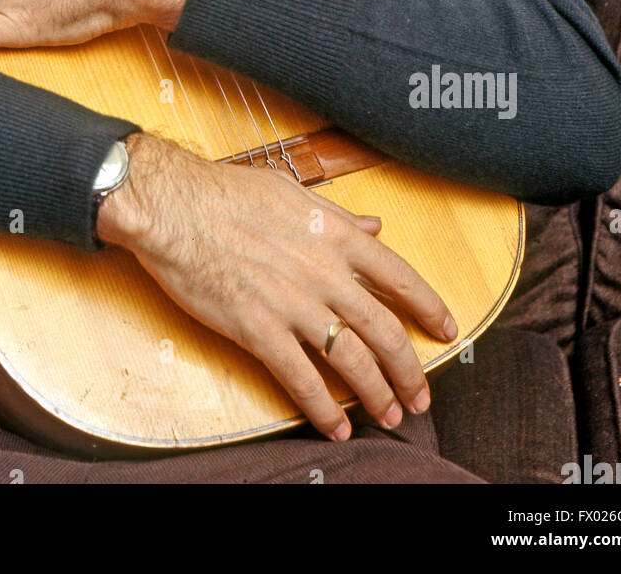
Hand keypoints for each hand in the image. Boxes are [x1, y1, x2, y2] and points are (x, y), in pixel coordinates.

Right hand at [98, 133, 457, 440]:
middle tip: (421, 395)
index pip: (399, 277)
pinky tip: (337, 426)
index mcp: (335, 235)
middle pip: (384, 331)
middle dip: (410, 370)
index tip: (446, 329)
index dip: (429, 307)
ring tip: (389, 415)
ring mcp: (293, 303)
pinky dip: (324, 408)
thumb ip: (338, 216)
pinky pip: (301, 378)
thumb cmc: (226, 193)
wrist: (174, 205)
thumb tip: (374, 226)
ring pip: (352, 360)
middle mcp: (324, 272)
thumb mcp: (292, 193)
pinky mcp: (258, 329)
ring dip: (376, 394)